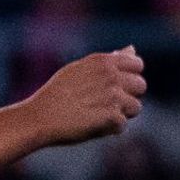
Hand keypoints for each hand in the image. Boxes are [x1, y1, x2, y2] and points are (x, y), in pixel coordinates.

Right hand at [21, 47, 145, 147]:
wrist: (38, 117)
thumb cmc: (56, 94)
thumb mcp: (79, 69)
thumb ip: (108, 61)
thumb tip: (132, 50)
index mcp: (103, 61)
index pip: (137, 65)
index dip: (129, 77)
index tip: (114, 87)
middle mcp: (111, 75)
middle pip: (140, 86)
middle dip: (128, 96)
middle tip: (105, 105)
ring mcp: (113, 96)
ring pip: (135, 107)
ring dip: (121, 114)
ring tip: (98, 116)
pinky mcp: (111, 116)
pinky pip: (122, 125)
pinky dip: (108, 129)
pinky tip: (91, 126)